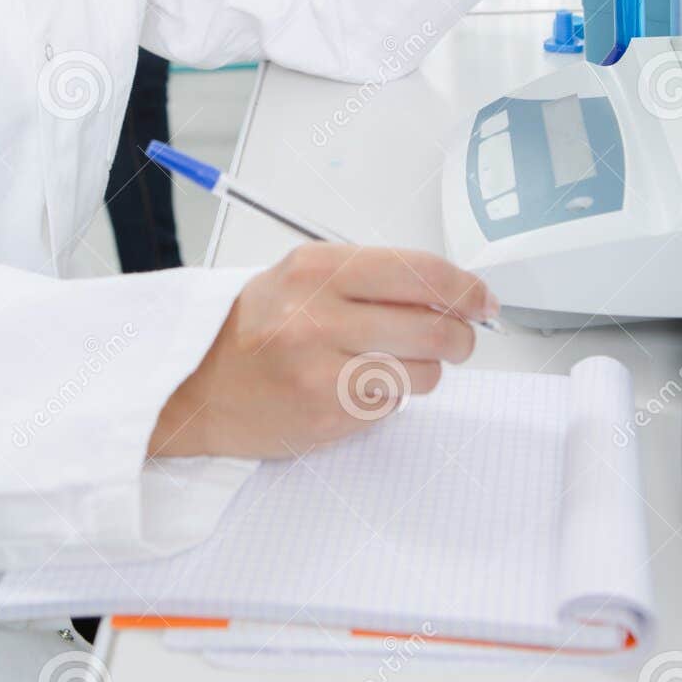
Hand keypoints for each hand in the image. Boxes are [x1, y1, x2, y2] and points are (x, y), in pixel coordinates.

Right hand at [147, 244, 495, 459]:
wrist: (197, 385)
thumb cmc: (258, 327)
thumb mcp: (305, 277)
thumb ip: (373, 277)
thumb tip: (451, 290)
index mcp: (318, 267)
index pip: (420, 270)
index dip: (466, 287)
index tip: (483, 299)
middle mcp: (320, 313)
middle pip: (435, 325)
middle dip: (462, 336)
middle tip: (459, 338)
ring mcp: (323, 368)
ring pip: (424, 371)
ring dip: (424, 370)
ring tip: (389, 363)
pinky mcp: (328, 413)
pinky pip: (394, 404)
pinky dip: (389, 397)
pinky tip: (355, 386)